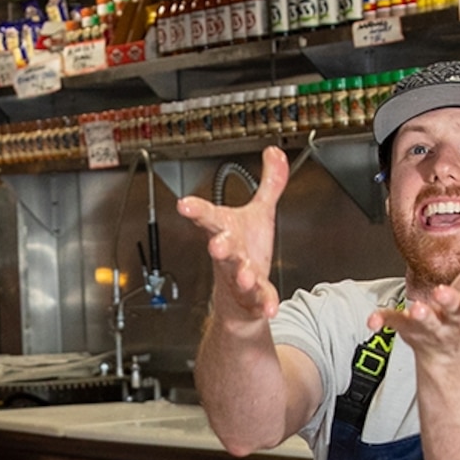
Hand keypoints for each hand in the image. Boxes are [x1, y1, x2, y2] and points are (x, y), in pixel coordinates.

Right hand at [177, 144, 291, 325]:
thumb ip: (269, 184)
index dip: (196, 210)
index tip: (184, 204)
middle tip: (216, 244)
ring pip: (237, 274)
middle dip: (220, 245)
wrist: (240, 295)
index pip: (208, 216)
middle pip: (221, 247)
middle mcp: (229, 253)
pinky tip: (270, 306)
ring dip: (240, 274)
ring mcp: (238, 276)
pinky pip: (258, 299)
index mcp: (226, 230)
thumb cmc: (245, 251)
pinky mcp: (252, 297)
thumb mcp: (259, 213)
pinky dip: (264, 302)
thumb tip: (275, 153)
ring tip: (244, 275)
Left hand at [378, 185, 459, 360]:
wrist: (453, 350)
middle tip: (442, 293)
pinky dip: (385, 321)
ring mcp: (432, 323)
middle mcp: (455, 316)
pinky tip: (374, 321)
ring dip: (422, 314)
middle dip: (449, 302)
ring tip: (416, 308)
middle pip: (454, 310)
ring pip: (427, 320)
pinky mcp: (410, 327)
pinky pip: (396, 323)